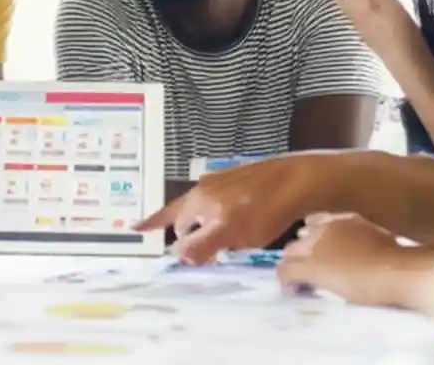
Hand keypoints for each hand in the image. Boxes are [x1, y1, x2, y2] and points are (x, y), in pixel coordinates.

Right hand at [136, 154, 340, 264]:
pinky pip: (223, 199)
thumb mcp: (228, 234)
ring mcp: (226, 180)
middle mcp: (206, 186)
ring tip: (210, 237)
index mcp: (198, 200)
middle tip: (190, 250)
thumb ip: (200, 246)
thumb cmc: (260, 211)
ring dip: (203, 222)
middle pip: (187, 213)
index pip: (169, 218)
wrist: (296, 181)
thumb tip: (176, 254)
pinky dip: (220, 213)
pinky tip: (235, 219)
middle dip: (185, 230)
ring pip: (205, 205)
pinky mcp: (245, 179)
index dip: (154, 225)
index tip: (136, 227)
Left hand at [277, 212, 433, 310]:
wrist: (394, 271)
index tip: (319, 249)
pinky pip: (285, 272)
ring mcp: (315, 245)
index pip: (318, 220)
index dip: (315, 236)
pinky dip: (286, 281)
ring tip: (300, 280)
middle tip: (311, 267)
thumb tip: (371, 248)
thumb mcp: (384, 238)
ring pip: (289, 251)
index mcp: (346, 218)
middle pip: (301, 235)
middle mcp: (327, 227)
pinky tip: (293, 290)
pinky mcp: (309, 266)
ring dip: (294, 264)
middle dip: (303, 250)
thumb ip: (370, 238)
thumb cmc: (399, 259)